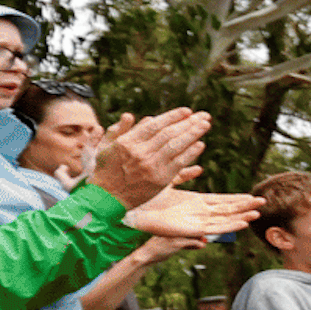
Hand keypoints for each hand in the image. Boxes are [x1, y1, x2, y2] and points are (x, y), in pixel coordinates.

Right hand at [88, 109, 211, 208]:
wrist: (107, 198)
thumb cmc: (106, 170)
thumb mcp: (105, 147)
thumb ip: (118, 130)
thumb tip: (131, 115)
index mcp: (127, 142)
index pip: (155, 125)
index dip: (173, 116)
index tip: (186, 111)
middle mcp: (140, 153)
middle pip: (169, 133)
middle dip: (188, 122)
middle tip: (203, 115)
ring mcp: (151, 166)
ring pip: (176, 146)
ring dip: (193, 134)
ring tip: (205, 125)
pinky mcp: (160, 180)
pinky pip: (179, 163)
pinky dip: (191, 153)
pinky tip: (200, 145)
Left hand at [122, 187, 261, 239]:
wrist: (130, 211)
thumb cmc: (144, 198)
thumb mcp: (168, 182)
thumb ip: (184, 174)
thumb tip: (200, 167)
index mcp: (193, 202)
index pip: (221, 200)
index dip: (236, 198)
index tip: (251, 195)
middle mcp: (197, 212)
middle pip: (227, 209)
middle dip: (245, 206)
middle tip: (262, 202)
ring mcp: (195, 221)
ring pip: (224, 219)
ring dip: (242, 216)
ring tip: (257, 212)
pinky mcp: (191, 229)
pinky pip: (215, 228)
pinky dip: (230, 225)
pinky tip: (243, 222)